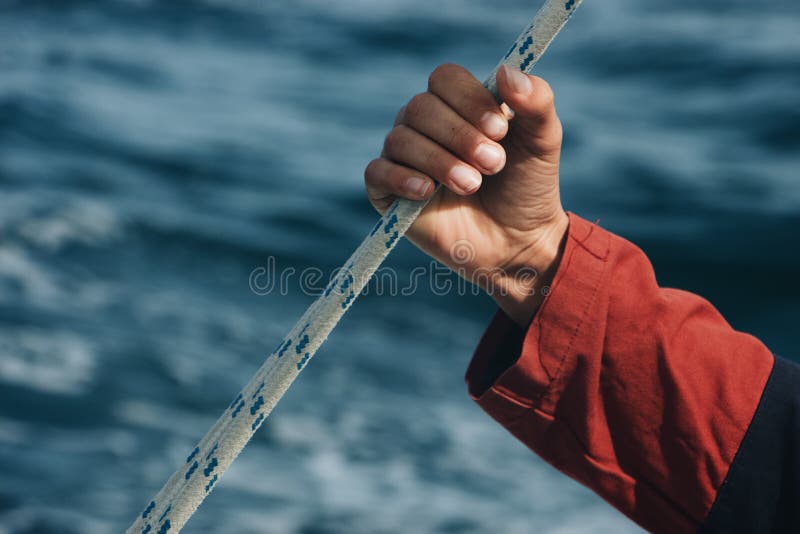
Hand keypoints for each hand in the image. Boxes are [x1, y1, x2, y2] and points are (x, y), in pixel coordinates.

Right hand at [364, 63, 568, 325]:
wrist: (517, 242)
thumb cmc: (527, 188)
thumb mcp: (543, 141)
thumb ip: (536, 101)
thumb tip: (505, 71)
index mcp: (458, 104)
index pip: (444, 78)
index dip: (468, 99)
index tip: (499, 129)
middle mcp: (425, 124)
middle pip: (421, 107)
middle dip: (459, 136)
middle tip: (493, 164)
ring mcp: (404, 157)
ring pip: (400, 139)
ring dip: (439, 161)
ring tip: (472, 185)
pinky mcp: (387, 192)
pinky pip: (377, 172)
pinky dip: (402, 178)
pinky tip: (428, 192)